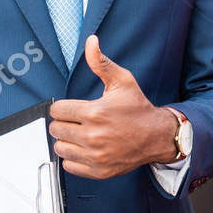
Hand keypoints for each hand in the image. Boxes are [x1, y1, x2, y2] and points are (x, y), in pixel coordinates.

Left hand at [49, 35, 177, 178]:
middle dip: (64, 123)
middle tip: (78, 121)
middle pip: (56, 129)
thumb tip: (91, 42)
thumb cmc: (138, 108)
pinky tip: (85, 149)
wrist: (156, 136)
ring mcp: (95, 156)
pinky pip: (69, 166)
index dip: (63, 108)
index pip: (57, 111)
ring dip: (67, 141)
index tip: (73, 109)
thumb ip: (101, 62)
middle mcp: (93, 136)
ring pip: (60, 148)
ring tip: (81, 135)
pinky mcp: (98, 170)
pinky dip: (73, 158)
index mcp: (95, 113)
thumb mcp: (122, 81)